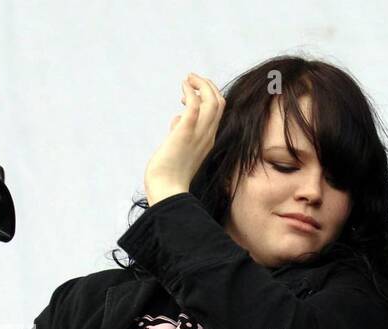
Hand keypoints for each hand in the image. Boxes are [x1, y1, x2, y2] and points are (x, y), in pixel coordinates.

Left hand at [143, 72, 224, 205]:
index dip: (207, 97)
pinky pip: (195, 106)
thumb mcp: (178, 149)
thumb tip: (176, 119)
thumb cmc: (170, 175)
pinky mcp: (186, 132)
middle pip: (220, 103)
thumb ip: (180, 132)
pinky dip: (191, 91)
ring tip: (189, 78)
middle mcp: (207, 136)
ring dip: (202, 85)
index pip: (217, 113)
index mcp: (207, 140)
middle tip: (192, 79)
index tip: (189, 95)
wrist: (167, 190)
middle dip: (208, 86)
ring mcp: (198, 134)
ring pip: (213, 102)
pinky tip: (183, 85)